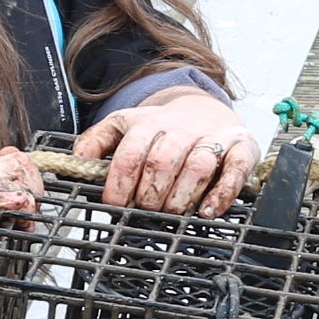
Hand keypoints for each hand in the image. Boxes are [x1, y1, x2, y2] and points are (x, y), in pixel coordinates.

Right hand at [0, 146, 41, 318]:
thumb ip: (12, 207)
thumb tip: (32, 191)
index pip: (10, 159)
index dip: (32, 173)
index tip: (40, 197)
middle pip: (7, 163)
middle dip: (31, 180)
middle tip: (36, 208)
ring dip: (22, 191)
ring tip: (29, 216)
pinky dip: (4, 201)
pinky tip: (19, 207)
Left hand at [76, 87, 260, 214]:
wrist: (206, 107)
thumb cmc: (163, 128)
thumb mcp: (125, 125)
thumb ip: (97, 141)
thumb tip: (77, 160)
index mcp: (150, 124)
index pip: (131, 153)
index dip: (121, 182)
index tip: (116, 203)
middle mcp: (182, 128)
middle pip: (163, 161)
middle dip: (151, 192)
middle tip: (146, 210)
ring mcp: (214, 137)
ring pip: (198, 166)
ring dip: (182, 195)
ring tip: (172, 212)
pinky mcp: (241, 147)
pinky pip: (235, 170)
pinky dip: (222, 193)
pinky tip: (208, 211)